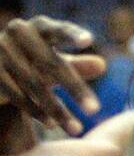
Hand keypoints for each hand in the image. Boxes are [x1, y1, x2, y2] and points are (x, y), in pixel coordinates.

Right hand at [0, 16, 103, 135]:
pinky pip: (16, 95)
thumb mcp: (55, 59)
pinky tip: (52, 124)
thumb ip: (77, 63)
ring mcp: (1, 52)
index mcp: (40, 26)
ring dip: (56, 108)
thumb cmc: (34, 58)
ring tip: (77, 128)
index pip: (59, 29)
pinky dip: (35, 110)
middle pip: (52, 64)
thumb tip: (102, 66)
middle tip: (95, 111)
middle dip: (75, 88)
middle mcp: (19, 34)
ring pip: (35, 84)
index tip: (88, 41)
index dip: (72, 35)